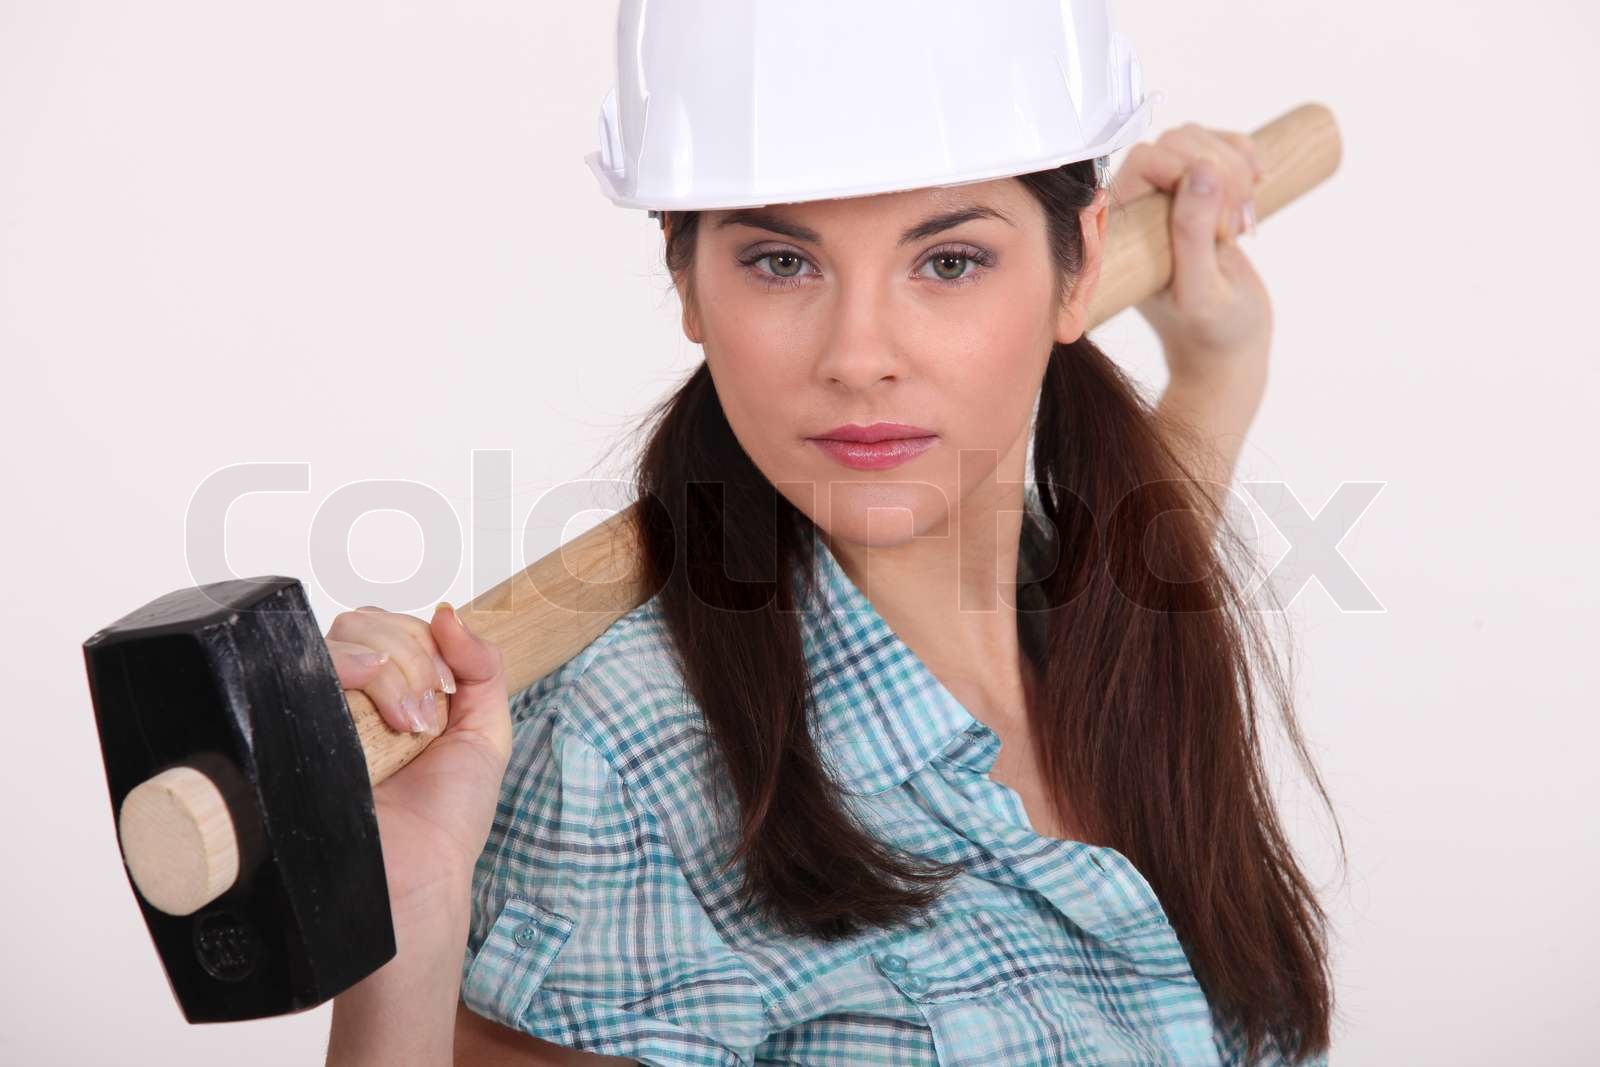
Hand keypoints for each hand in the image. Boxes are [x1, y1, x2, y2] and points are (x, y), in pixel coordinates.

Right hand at [325, 602, 510, 916]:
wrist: (416, 877)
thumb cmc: (449, 817)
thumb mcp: (487, 732)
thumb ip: (482, 665)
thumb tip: (449, 612)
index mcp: (392, 691)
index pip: (392, 625)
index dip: (423, 644)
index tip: (446, 693)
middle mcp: (349, 697)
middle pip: (365, 624)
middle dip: (410, 657)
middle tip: (427, 717)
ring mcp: (318, 711)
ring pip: (339, 640)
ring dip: (389, 672)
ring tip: (409, 728)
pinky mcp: (293, 729)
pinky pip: (308, 670)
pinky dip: (355, 675)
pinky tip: (386, 721)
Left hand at [1111, 123, 1272, 386]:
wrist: (1228, 344)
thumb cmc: (1209, 329)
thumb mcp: (1201, 290)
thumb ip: (1192, 233)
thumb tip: (1199, 171)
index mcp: (1124, 227)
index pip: (1145, 159)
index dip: (1186, 173)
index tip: (1215, 225)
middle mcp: (1141, 205)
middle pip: (1178, 141)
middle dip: (1221, 173)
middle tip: (1234, 228)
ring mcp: (1171, 194)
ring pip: (1202, 139)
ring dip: (1237, 170)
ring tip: (1243, 224)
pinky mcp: (1202, 191)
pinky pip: (1223, 146)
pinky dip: (1247, 159)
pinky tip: (1256, 194)